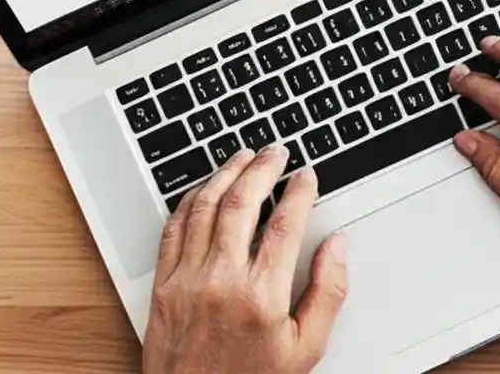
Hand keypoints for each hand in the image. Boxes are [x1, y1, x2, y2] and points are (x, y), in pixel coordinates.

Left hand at [143, 146, 346, 373]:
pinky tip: (204, 189)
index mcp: (262, 295)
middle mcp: (222, 280)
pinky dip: (189, 201)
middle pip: (243, 202)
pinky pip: (173, 229)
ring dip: (226, 174)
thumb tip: (336, 247)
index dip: (300, 190)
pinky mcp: (163, 286)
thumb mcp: (306, 348)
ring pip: (205, 207)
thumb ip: (328, 293)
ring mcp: (187, 280)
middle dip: (263, 167)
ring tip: (242, 157)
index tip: (307, 176)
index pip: (286, 223)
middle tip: (276, 152)